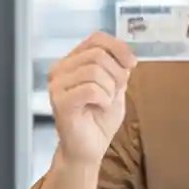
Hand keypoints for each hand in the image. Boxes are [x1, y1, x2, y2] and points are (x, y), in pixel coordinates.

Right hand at [47, 31, 137, 165]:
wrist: (89, 149)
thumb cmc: (99, 119)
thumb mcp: (116, 87)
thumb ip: (118, 68)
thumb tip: (126, 55)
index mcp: (73, 61)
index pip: (96, 38)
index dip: (118, 47)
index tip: (132, 64)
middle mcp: (61, 69)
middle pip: (97, 54)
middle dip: (116, 74)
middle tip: (115, 93)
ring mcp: (57, 85)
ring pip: (94, 71)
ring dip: (109, 90)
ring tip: (104, 103)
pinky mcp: (60, 102)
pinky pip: (90, 89)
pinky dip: (103, 100)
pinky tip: (99, 108)